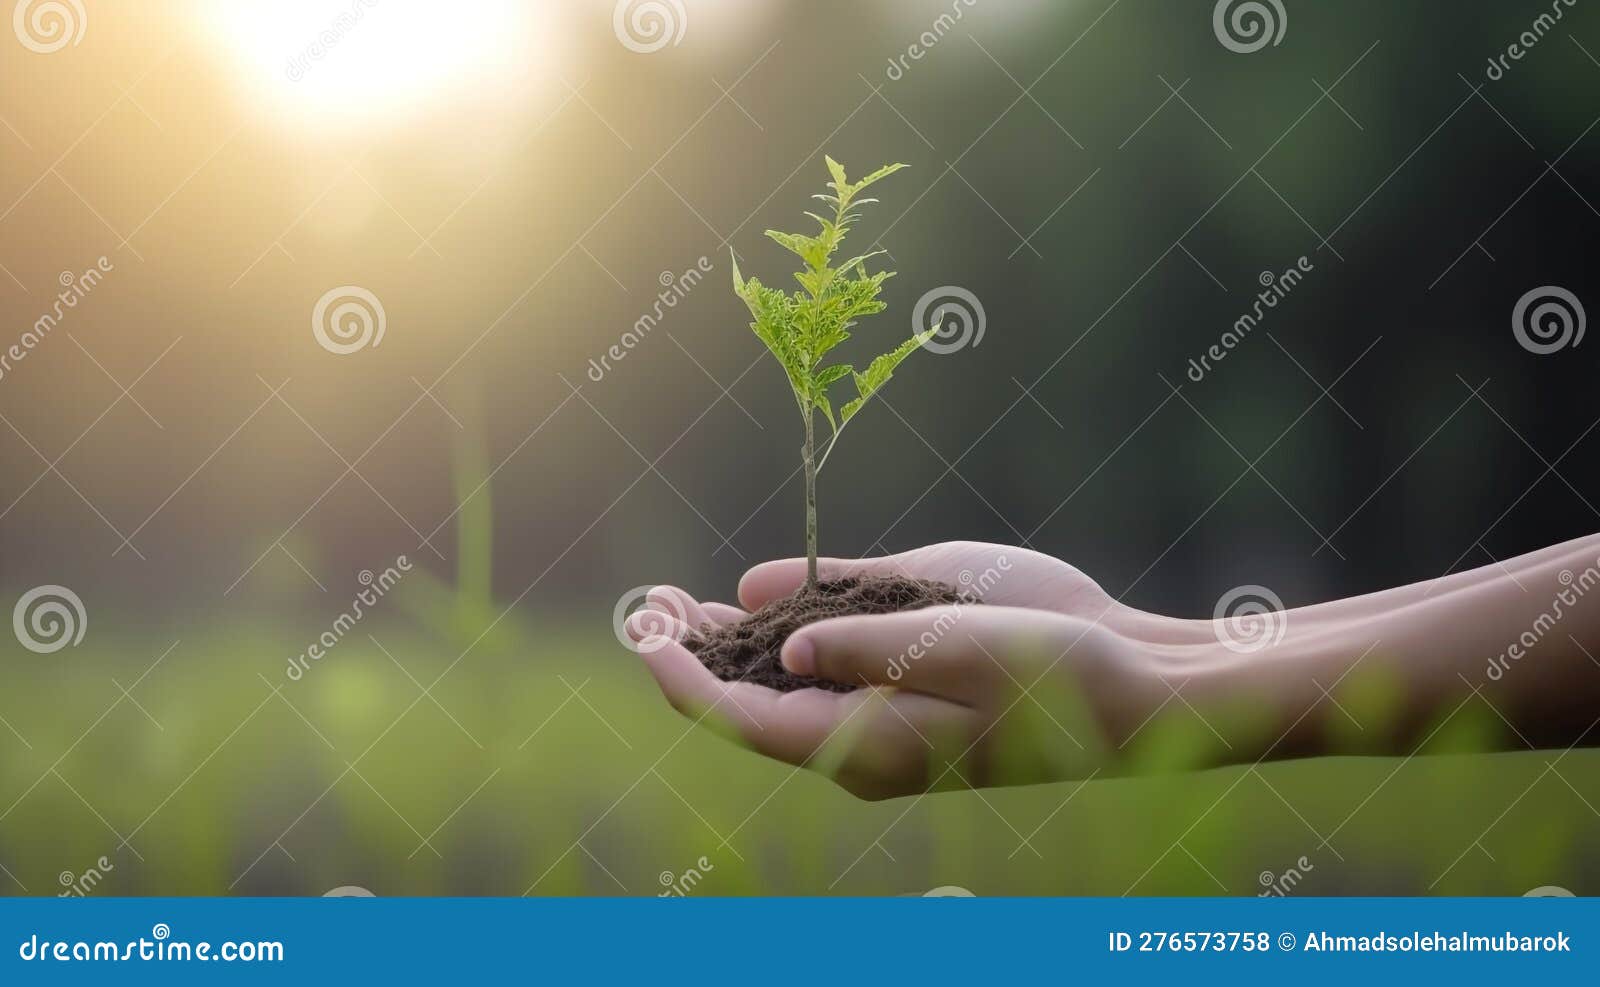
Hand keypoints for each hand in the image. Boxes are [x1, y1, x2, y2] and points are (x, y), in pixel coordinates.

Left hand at [624, 544, 1189, 799]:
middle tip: (645, 602)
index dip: (680, 674)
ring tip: (668, 602)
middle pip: (745, 701)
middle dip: (690, 653)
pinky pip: (825, 652)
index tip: (643, 628)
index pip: (738, 718)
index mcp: (859, 745)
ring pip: (779, 678)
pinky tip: (743, 600)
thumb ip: (860, 645)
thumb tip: (779, 645)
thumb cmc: (1050, 673)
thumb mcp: (952, 649)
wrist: (1127, 680)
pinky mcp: (904, 668)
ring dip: (724, 640)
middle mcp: (857, 732)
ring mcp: (879, 701)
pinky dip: (779, 624)